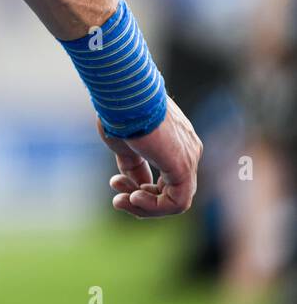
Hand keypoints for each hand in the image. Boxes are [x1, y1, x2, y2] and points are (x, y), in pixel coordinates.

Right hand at [99, 98, 201, 217]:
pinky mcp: (183, 166)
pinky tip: (133, 198)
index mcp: (174, 142)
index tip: (114, 183)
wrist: (124, 96)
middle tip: (117, 199)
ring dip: (146, 207)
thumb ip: (132, 165)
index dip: (139, 188)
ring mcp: (188, 159)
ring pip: (176, 200)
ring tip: (121, 201)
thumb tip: (133, 186)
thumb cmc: (120, 112)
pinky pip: (177, 202)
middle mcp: (187, 151)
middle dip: (142, 200)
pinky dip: (154, 206)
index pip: (166, 178)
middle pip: (172, 191)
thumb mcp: (125, 144)